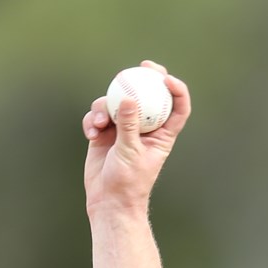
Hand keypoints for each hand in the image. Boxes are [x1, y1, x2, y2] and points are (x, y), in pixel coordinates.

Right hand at [83, 60, 191, 215]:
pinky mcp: (105, 132)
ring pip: (117, 103)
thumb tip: (129, 99)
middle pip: (149, 96)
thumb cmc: (128, 182)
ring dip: (106, 108)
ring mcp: (124, 128)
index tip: (165, 78)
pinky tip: (91, 133)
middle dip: (145, 78)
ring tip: (100, 123)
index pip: (177, 108)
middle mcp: (144, 127)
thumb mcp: (130, 153)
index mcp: (162, 134)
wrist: (108, 200)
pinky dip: (93, 121)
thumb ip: (129, 126)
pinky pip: (98, 115)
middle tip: (141, 67)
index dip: (177, 90)